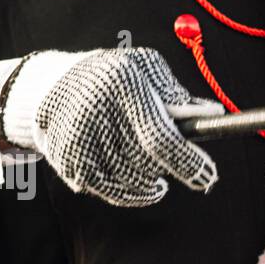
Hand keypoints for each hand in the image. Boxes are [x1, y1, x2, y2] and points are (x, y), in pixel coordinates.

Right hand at [0, 48, 222, 206]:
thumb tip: (213, 113)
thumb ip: (178, 94)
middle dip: (169, 169)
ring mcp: (77, 137)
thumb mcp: (145, 69)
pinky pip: (108, 191)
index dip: (186, 162)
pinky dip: (130, 193)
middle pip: (145, 163)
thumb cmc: (114, 77)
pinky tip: (139, 185)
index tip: (208, 176)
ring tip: (155, 175)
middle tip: (179, 164)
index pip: (159, 136)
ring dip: (149, 183)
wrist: (51, 83)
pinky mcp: (66, 160)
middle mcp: (95, 110)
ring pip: (128, 182)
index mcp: (122, 83)